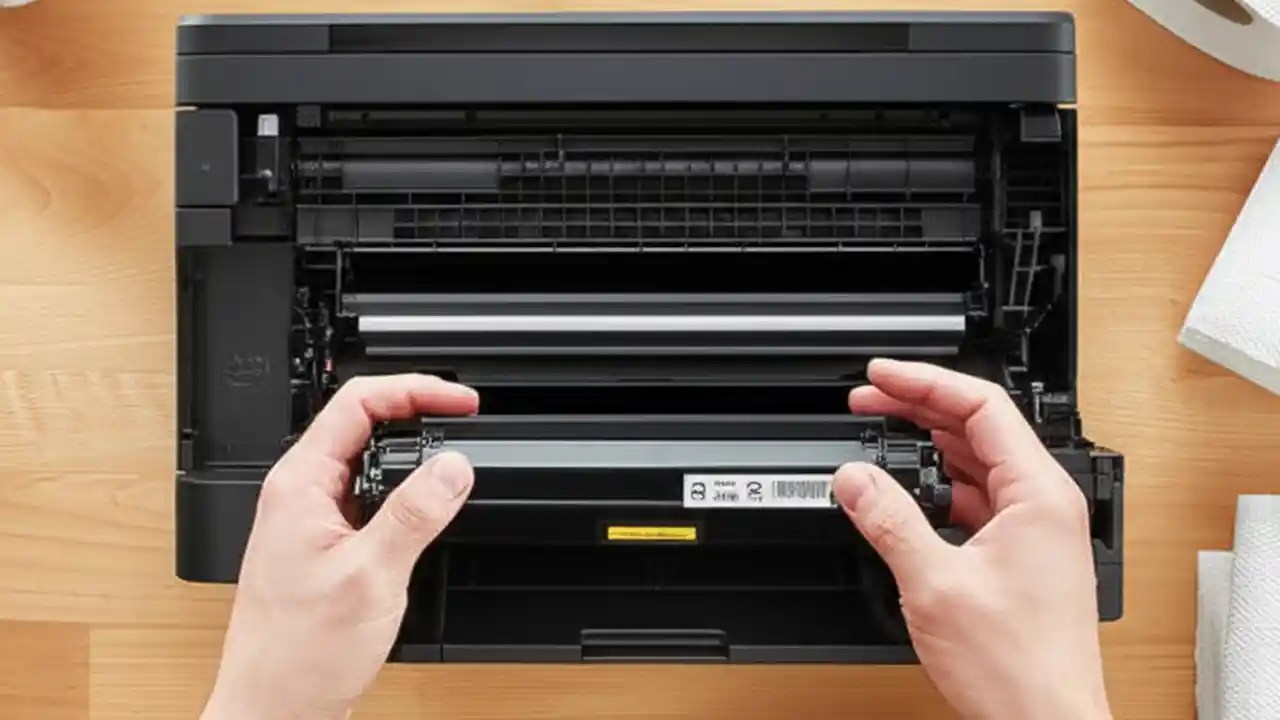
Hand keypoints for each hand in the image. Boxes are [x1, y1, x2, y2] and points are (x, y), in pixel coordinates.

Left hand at [200, 375, 479, 719]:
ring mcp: (313, 520)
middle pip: (363, 424)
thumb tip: (453, 466)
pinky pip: (370, 498)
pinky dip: (405, 493)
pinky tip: (430, 507)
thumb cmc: (297, 654)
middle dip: (418, 413)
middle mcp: (301, 495)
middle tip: (465, 417)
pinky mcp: (327, 546)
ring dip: (413, 454)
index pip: (357, 403)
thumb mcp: (370, 576)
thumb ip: (415, 515)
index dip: (413, 390)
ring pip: (369, 462)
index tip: (459, 399)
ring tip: (456, 456)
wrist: (274, 709)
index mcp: (299, 485)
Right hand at [835, 359, 1110, 719]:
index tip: (881, 375)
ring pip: (976, 463)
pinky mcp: (1020, 554)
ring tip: (880, 432)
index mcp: (1038, 495)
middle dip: (919, 407)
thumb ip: (889, 521)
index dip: (926, 381)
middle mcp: (1043, 505)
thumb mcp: (936, 584)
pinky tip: (904, 489)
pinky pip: (976, 499)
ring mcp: (1034, 530)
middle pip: (977, 428)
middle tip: (867, 399)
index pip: (981, 406)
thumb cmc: (1018, 668)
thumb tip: (854, 477)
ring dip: (927, 445)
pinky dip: (937, 486)